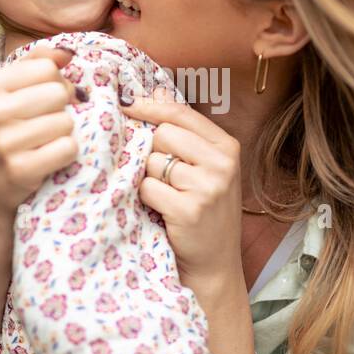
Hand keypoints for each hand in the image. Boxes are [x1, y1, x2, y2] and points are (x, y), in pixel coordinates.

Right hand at [0, 46, 82, 218]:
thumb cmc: (3, 132)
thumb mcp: (5, 94)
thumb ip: (35, 64)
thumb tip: (66, 54)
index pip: (47, 68)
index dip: (55, 82)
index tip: (41, 99)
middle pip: (59, 93)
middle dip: (61, 108)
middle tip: (44, 123)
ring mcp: (2, 143)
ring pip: (66, 121)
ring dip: (63, 133)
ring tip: (43, 141)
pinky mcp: (19, 170)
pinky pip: (68, 148)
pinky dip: (66, 154)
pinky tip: (47, 158)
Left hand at [119, 87, 243, 304]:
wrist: (214, 263)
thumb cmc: (205, 211)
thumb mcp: (205, 167)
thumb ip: (183, 130)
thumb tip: (157, 90)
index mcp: (227, 146)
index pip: (179, 112)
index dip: (149, 107)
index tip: (127, 105)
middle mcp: (222, 163)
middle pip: (162, 134)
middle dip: (153, 151)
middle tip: (165, 175)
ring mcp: (207, 186)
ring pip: (152, 161)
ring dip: (150, 177)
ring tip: (167, 195)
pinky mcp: (189, 209)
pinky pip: (148, 188)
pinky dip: (147, 198)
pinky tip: (162, 210)